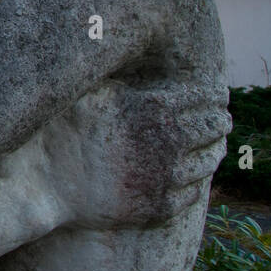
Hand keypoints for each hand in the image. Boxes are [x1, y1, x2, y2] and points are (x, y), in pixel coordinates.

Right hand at [47, 81, 230, 229]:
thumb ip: (128, 82)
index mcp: (154, 111)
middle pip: (214, 129)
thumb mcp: (94, 94)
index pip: (204, 99)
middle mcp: (167, 145)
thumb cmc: (66, 132)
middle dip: (220, 121)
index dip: (215, 95)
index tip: (219, 94)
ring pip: (209, 162)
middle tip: (222, 119)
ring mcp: (166, 179)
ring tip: (214, 146)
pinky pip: (193, 192)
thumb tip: (146, 63)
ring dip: (215, 151)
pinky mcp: (161, 207)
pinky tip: (193, 174)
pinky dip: (196, 181)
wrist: (49, 183)